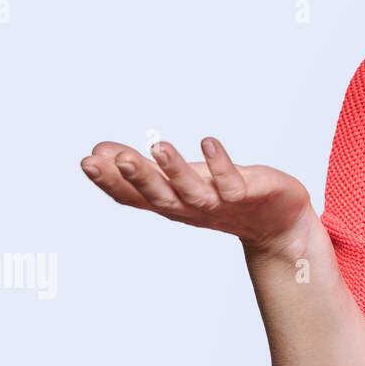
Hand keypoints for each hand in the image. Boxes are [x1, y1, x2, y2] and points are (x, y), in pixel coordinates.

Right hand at [80, 137, 316, 261]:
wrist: (277, 223)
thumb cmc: (222, 196)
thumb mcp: (179, 181)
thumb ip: (144, 168)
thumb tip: (99, 150)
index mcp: (169, 203)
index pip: (133, 196)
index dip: (110, 181)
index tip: (87, 160)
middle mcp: (190, 207)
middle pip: (159, 195)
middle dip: (137, 177)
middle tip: (116, 158)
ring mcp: (219, 203)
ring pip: (193, 191)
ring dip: (175, 170)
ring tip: (159, 147)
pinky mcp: (247, 195)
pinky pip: (233, 182)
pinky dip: (221, 164)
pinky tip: (209, 143)